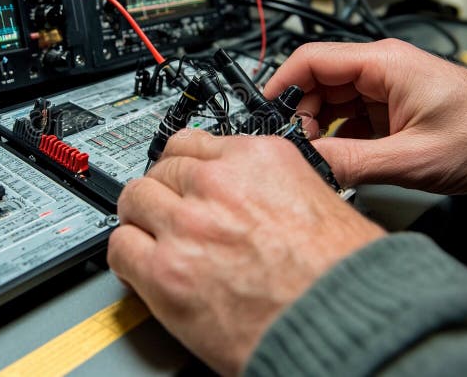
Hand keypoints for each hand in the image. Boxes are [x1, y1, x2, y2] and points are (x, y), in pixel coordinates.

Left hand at [107, 130, 384, 375]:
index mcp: (258, 159)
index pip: (193, 142)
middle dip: (163, 192)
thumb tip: (252, 190)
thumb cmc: (344, 274)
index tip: (180, 176)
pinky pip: (120, 248)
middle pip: (161, 170)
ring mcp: (187, 225)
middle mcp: (218, 184)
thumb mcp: (320, 198)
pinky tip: (141, 268)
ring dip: (141, 219)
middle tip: (168, 213)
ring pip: (134, 201)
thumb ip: (272, 184)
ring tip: (152, 239)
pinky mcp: (166, 273)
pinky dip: (126, 257)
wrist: (345, 323)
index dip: (183, 164)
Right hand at [264, 39, 466, 194]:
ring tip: (319, 155)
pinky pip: (348, 115)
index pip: (312, 59)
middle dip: (299, 113)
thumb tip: (307, 164)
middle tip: (296, 146)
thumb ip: (353, 161)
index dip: (281, 84)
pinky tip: (339, 156)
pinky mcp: (389, 106)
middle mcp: (381, 69)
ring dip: (318, 127)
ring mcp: (384, 87)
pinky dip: (337, 135)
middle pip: (316, 81)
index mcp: (384, 64)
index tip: (265, 112)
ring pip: (329, 100)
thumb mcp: (412, 157)